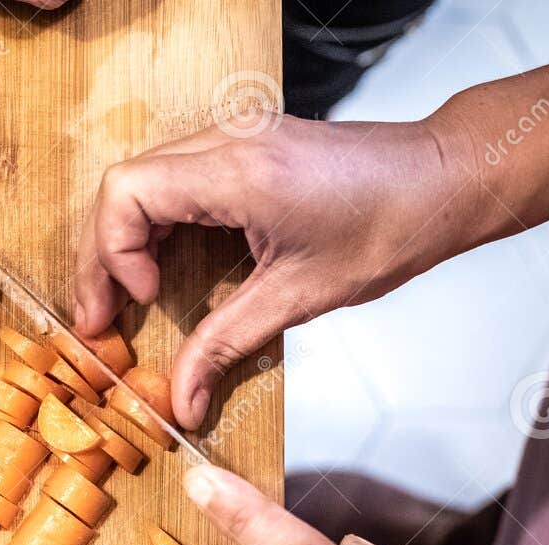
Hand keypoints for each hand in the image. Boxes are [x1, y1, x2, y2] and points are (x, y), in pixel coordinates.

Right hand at [74, 117, 472, 427]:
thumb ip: (225, 345)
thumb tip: (181, 402)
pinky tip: (163, 267)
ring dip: (124, 240)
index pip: (126, 194)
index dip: (115, 255)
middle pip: (121, 186)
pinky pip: (170, 179)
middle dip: (104, 256)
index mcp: (237, 172)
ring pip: (140, 181)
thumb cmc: (390, 226)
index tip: (144, 303)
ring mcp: (232, 138)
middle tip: (103, 317)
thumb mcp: (299, 297)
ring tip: (128, 297)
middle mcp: (225, 142)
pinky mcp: (241, 147)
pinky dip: (153, 224)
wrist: (445, 177)